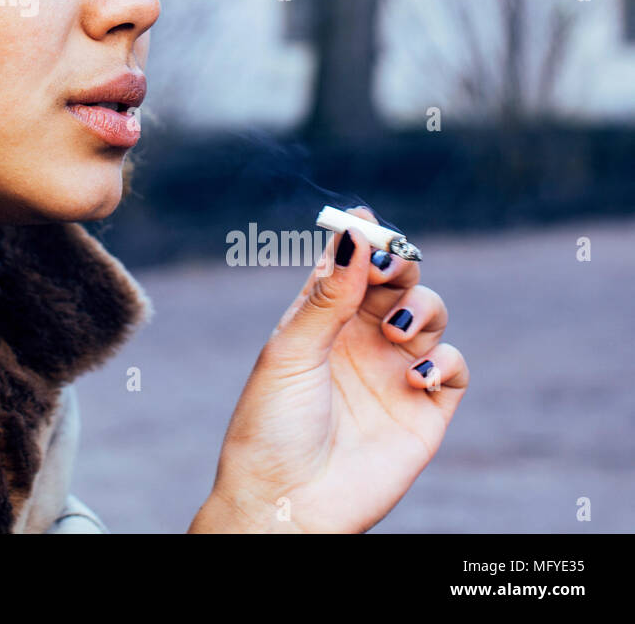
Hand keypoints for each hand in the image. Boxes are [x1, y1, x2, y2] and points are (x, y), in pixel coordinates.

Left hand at [188, 206, 468, 532]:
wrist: (289, 501)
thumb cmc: (273, 424)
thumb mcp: (291, 352)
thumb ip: (327, 296)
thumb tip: (355, 235)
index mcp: (319, 317)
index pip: (349, 263)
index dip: (363, 239)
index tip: (369, 224)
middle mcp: (359, 337)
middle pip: (396, 279)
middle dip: (399, 264)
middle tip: (388, 271)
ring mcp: (394, 370)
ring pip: (430, 313)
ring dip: (422, 310)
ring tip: (397, 334)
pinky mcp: (425, 408)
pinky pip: (453, 366)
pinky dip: (444, 360)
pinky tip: (415, 376)